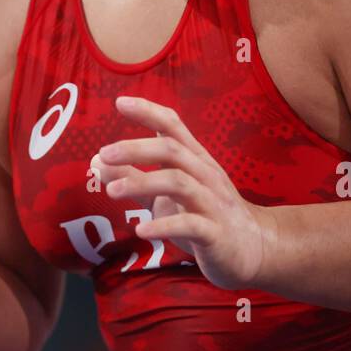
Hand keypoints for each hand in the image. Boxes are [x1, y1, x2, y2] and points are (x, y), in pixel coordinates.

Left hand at [94, 96, 275, 290]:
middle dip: (136, 149)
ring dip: (143, 183)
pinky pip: (191, 225)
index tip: (119, 102)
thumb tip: (96, 161)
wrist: (253, 248)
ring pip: (180, 183)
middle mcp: (205, 174)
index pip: (173, 126)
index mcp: (195, 159)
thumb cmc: (204, 215)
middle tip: (103, 154)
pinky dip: (164, 226)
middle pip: (172, 150)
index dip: (148, 112)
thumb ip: (134, 178)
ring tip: (112, 191)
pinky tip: (142, 232)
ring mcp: (213, 203)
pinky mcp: (216, 234)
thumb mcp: (166, 195)